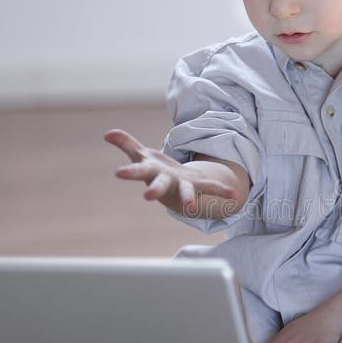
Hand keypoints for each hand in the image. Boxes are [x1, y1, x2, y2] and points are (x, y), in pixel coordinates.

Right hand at [104, 128, 237, 216]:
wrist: (173, 187)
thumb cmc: (155, 169)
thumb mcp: (141, 155)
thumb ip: (126, 144)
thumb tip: (108, 133)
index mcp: (151, 173)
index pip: (138, 171)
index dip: (129, 172)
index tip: (118, 173)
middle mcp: (167, 182)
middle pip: (160, 185)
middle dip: (155, 190)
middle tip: (148, 197)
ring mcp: (183, 186)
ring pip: (185, 192)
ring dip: (189, 199)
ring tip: (191, 209)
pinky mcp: (198, 185)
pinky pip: (211, 186)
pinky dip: (221, 190)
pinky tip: (234, 195)